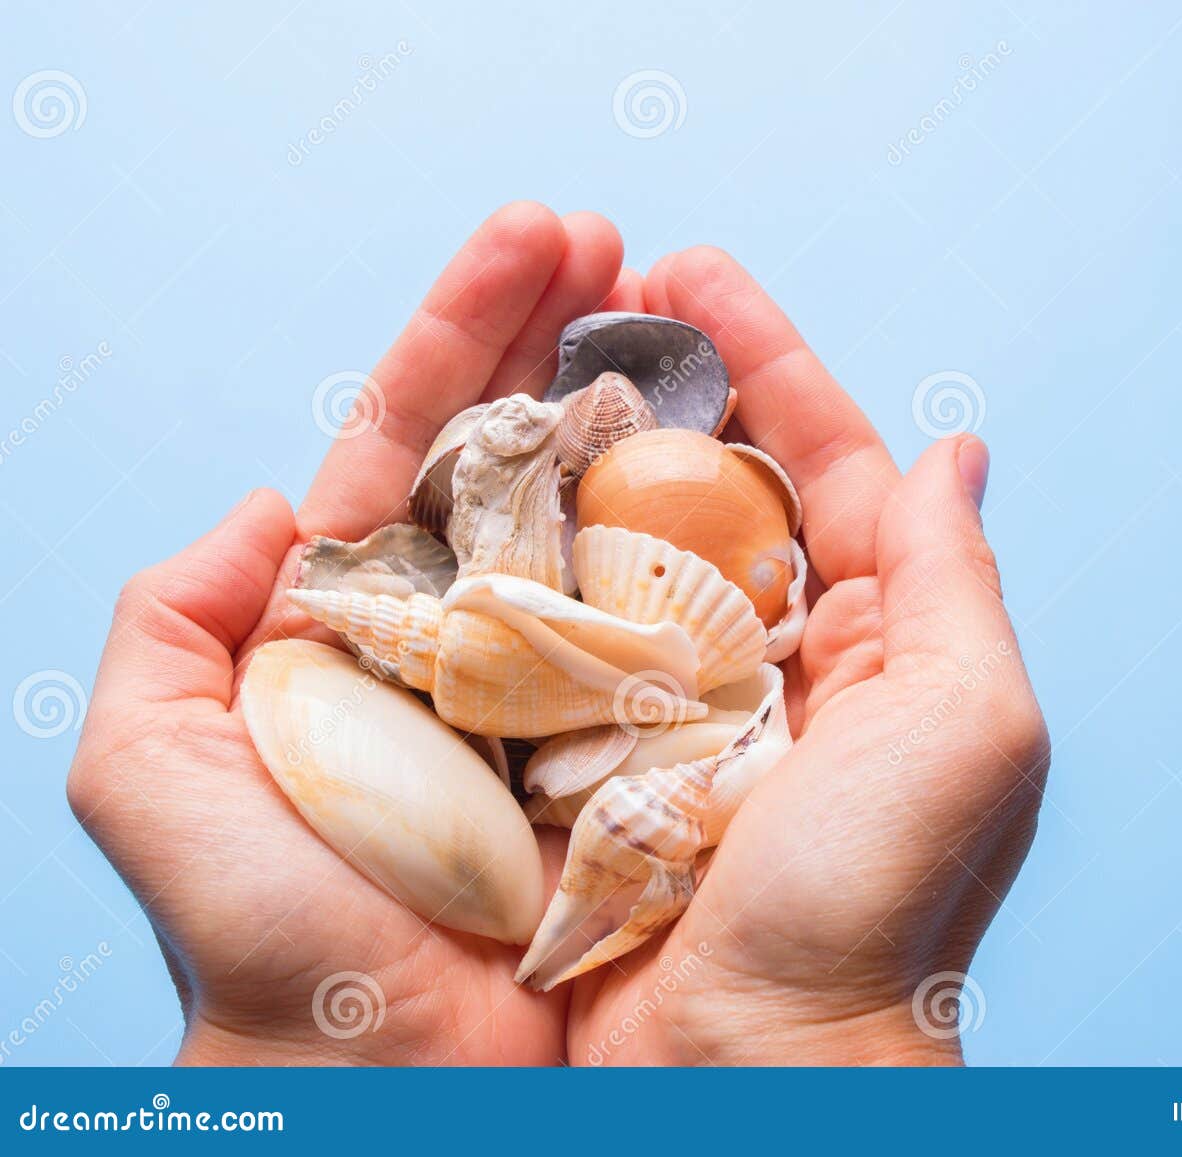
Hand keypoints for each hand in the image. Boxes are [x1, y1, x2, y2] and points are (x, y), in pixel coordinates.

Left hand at [67, 204, 635, 1064]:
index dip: (468, 328)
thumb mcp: (151, 770)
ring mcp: (554, 673)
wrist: (393, 1073)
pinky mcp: (631, 728)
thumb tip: (268, 508)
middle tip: (618, 240)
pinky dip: (705, 531)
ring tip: (683, 307)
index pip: (412, 433)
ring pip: (601, 510)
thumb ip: (165, 625)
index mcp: (360, 613)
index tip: (538, 237)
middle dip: (561, 332)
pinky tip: (738, 454)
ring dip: (639, 405)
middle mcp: (464, 629)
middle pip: (515, 447)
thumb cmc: (275, 935)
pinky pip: (674, 612)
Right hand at [561, 248, 1050, 1064]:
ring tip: (529, 356)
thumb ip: (954, 580)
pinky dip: (524, 556)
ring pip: (626, 541)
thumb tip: (959, 450)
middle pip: (715, 484)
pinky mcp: (586, 752)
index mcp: (876, 642)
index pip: (824, 464)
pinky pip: (554, 628)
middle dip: (663, 384)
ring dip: (585, 448)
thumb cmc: (881, 906)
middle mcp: (777, 660)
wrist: (751, 1070)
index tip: (691, 269)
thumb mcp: (969, 725)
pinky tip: (484, 488)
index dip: (765, 359)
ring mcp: (674, 702)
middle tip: (592, 288)